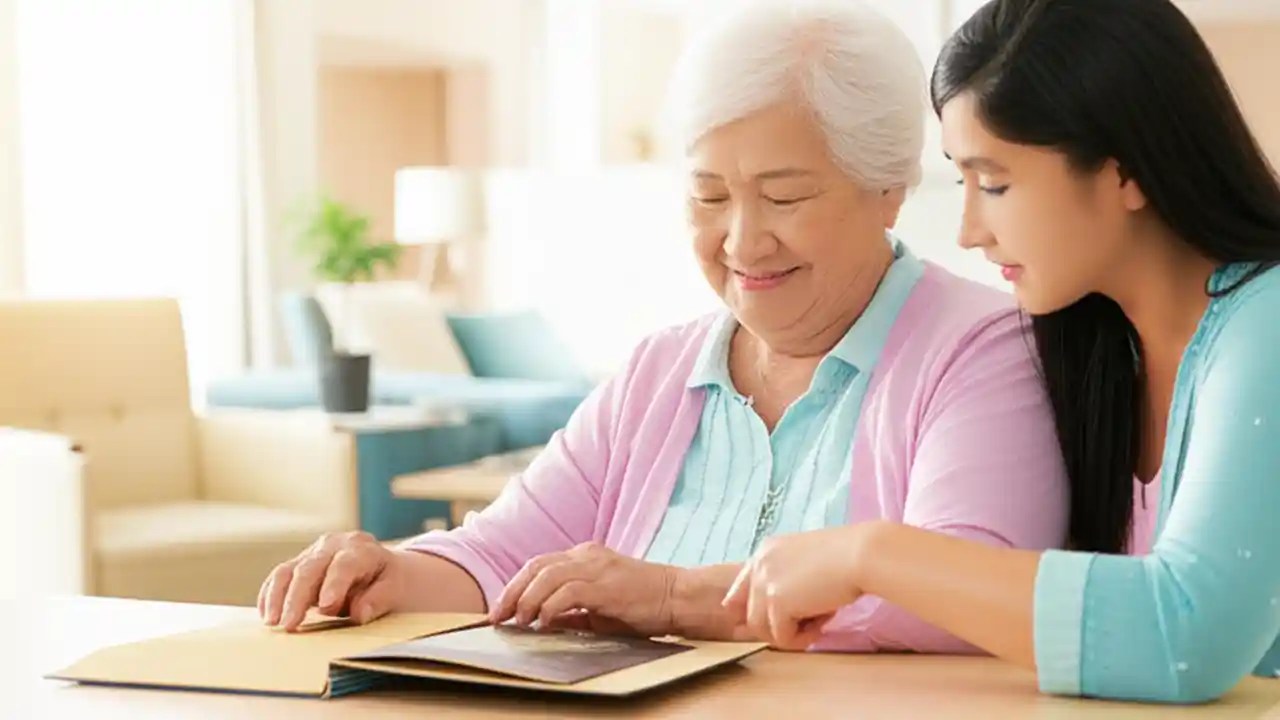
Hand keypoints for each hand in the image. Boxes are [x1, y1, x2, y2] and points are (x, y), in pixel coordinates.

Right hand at [258, 531, 408, 630]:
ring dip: (277, 597)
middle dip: (297, 597)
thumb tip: (359, 613)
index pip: (344, 565)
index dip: (334, 584)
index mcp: (361, 548)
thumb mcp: (397, 590)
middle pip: (310, 568)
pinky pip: (279, 577)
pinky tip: (266, 615)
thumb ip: (379, 599)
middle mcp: (334, 545)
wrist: (385, 569)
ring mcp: (314, 553)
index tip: (325, 607)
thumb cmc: (392, 582)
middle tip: (289, 625)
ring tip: (271, 623)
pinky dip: (270, 596)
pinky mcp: (299, 565)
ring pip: (288, 570)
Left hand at [488, 542, 677, 635]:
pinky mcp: (607, 584)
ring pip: (547, 575)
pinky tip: (544, 621)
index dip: (515, 586)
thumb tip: (540, 621)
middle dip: (511, 591)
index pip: (539, 565)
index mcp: (584, 555)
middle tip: (497, 616)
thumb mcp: (598, 606)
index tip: (500, 609)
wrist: (678, 597)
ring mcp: (598, 567)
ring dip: (527, 599)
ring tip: (518, 620)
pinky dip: (551, 606)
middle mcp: (587, 555)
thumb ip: (571, 609)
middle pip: (536, 566)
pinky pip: (569, 591)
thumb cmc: (641, 604)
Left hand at [721, 526, 866, 649]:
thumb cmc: (847, 559)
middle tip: (810, 622)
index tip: (772, 627)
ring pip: (762, 630)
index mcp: (766, 552)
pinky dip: (803, 638)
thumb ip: (786, 584)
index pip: (739, 592)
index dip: (753, 613)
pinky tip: (823, 621)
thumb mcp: (806, 566)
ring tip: (819, 621)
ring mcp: (764, 582)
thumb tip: (773, 619)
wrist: (862, 554)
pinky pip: (781, 638)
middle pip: (750, 616)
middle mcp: (759, 564)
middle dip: (778, 626)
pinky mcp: (776, 602)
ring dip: (791, 633)